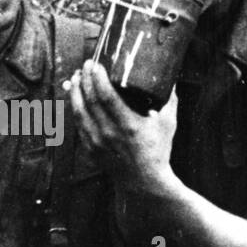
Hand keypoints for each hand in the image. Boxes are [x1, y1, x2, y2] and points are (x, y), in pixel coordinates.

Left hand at [71, 60, 179, 191]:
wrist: (144, 182)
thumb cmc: (158, 150)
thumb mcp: (169, 123)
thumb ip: (170, 98)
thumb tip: (171, 76)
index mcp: (128, 126)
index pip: (106, 96)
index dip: (97, 77)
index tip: (96, 64)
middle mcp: (109, 134)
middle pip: (89, 100)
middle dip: (84, 79)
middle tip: (86, 64)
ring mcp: (97, 143)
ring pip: (78, 112)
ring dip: (75, 91)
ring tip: (76, 77)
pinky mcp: (90, 150)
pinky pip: (78, 124)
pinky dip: (74, 108)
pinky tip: (76, 97)